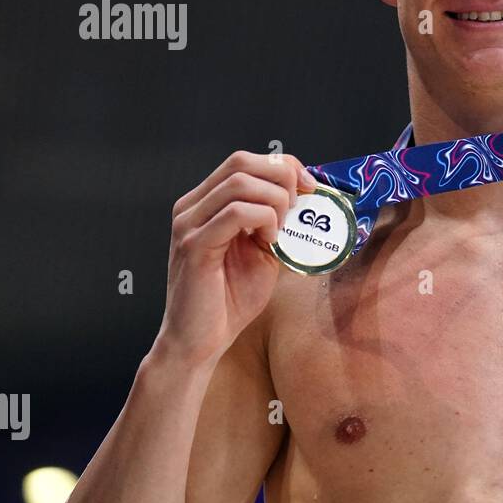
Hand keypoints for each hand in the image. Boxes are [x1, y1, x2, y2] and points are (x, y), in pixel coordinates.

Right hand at [152, 151, 316, 366]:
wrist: (200, 341)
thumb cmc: (229, 299)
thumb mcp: (263, 253)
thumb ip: (278, 224)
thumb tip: (312, 203)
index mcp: (205, 203)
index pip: (244, 161)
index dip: (283, 166)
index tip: (310, 186)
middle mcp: (192, 207)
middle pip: (241, 162)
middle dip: (282, 177)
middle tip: (300, 206)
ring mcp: (189, 224)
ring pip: (240, 182)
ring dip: (274, 201)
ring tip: (281, 230)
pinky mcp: (194, 246)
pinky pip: (235, 212)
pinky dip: (263, 220)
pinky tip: (270, 241)